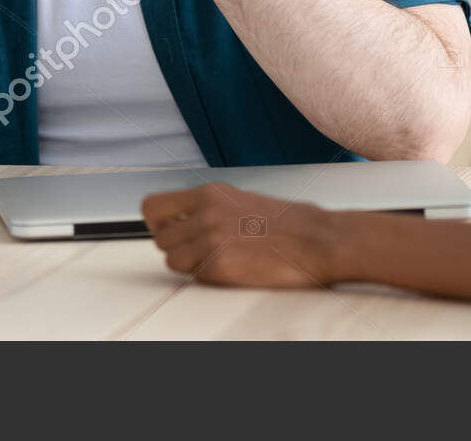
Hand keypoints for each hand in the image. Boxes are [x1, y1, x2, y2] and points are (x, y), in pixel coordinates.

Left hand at [141, 184, 339, 287]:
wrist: (317, 239)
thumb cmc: (289, 221)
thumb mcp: (242, 199)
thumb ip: (210, 207)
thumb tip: (185, 219)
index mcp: (211, 193)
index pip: (153, 206)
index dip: (156, 222)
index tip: (168, 229)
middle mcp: (206, 214)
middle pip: (160, 237)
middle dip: (175, 246)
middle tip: (196, 249)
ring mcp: (211, 241)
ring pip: (172, 260)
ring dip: (188, 264)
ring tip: (215, 259)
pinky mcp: (220, 266)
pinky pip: (194, 276)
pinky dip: (207, 276)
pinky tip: (230, 267)